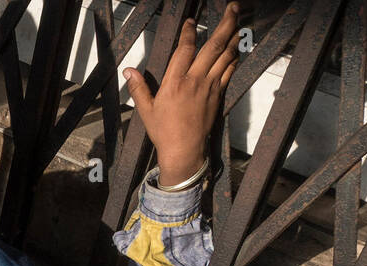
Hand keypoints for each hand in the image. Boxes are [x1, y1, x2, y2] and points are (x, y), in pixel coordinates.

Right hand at [124, 3, 238, 186]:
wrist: (185, 151)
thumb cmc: (164, 132)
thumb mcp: (146, 110)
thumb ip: (139, 88)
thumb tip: (128, 71)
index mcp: (175, 82)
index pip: (185, 48)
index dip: (189, 32)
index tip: (191, 21)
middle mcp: (195, 80)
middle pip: (214, 45)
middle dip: (225, 24)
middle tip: (233, 7)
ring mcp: (210, 86)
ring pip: (226, 56)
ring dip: (233, 37)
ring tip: (237, 23)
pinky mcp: (218, 95)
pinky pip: (229, 71)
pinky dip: (233, 58)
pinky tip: (235, 49)